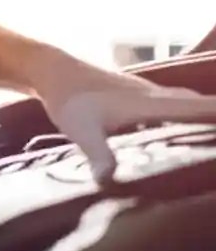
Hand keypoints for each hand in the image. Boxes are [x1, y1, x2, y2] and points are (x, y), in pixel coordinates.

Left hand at [32, 56, 215, 184]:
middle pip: (206, 108)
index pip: (206, 111)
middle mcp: (162, 97)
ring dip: (211, 116)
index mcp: (157, 104)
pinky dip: (196, 114)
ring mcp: (153, 96)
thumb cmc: (68, 98)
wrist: (52, 69)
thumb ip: (98, 154)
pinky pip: (181, 106)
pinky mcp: (143, 99)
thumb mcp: (81, 129)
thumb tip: (108, 181)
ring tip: (215, 133)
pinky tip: (193, 125)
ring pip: (194, 106)